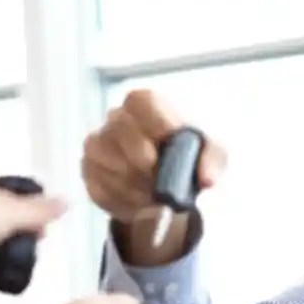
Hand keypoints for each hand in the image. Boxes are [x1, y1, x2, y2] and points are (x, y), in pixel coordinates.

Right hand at [81, 89, 226, 224]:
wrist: (168, 185)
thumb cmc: (190, 158)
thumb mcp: (212, 155)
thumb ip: (214, 162)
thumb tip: (207, 180)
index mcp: (146, 104)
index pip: (141, 101)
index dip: (154, 121)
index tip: (167, 142)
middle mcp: (117, 119)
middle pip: (120, 130)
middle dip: (142, 160)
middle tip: (160, 181)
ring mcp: (98, 145)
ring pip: (108, 163)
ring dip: (135, 186)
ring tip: (155, 195)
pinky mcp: (89, 172)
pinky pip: (100, 188)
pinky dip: (123, 202)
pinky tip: (140, 203)